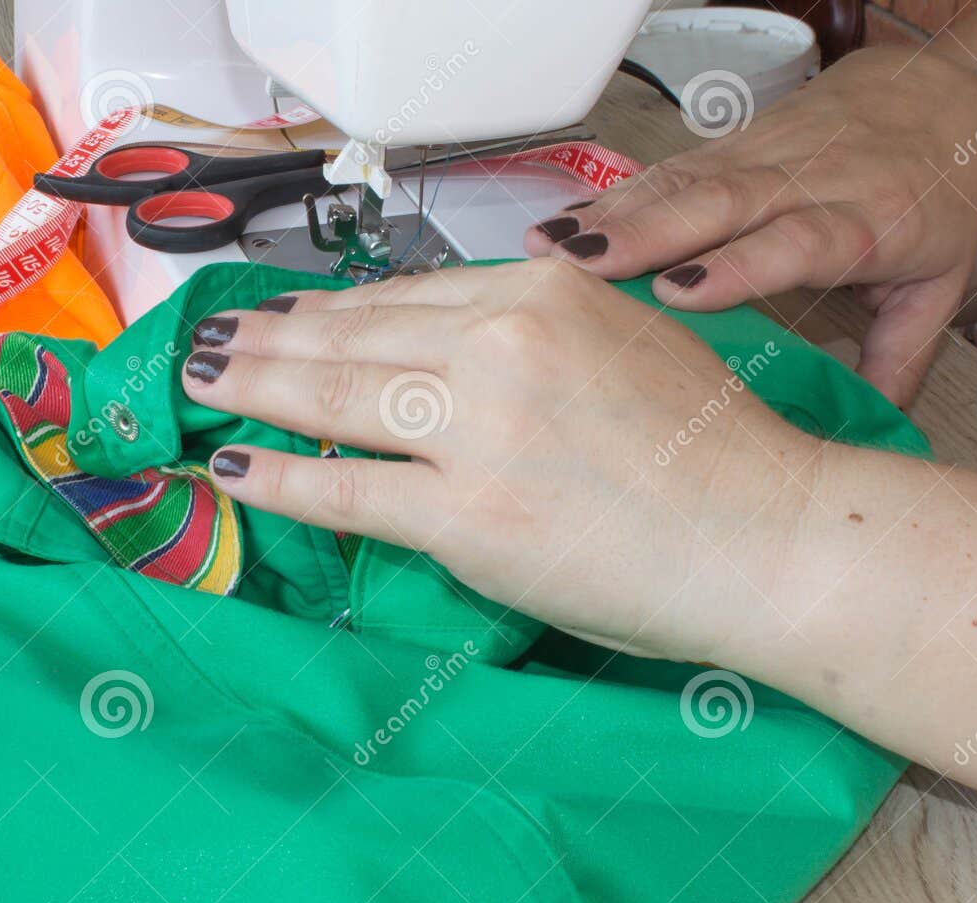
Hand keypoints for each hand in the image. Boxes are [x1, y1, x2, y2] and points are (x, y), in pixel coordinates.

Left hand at [185, 261, 814, 664]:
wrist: (774, 536)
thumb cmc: (716, 455)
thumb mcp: (625, 343)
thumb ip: (532, 334)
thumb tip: (437, 348)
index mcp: (543, 292)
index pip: (405, 294)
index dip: (331, 307)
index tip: (285, 313)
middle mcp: (501, 343)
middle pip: (351, 336)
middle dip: (267, 340)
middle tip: (212, 343)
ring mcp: (479, 429)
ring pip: (333, 399)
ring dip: (253, 390)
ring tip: (202, 388)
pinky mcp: (468, 515)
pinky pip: (346, 490)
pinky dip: (280, 478)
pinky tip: (234, 468)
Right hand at [524, 47, 976, 406]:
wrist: (942, 103)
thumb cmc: (933, 199)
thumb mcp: (941, 286)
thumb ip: (901, 359)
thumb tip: (864, 439)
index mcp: (867, 221)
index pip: (796, 240)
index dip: (738, 264)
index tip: (679, 290)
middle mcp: (806, 181)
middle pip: (719, 202)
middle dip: (643, 233)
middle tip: (582, 266)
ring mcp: (758, 159)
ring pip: (678, 182)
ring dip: (607, 214)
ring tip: (547, 249)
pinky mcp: (725, 149)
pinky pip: (660, 172)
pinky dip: (604, 199)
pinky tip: (557, 225)